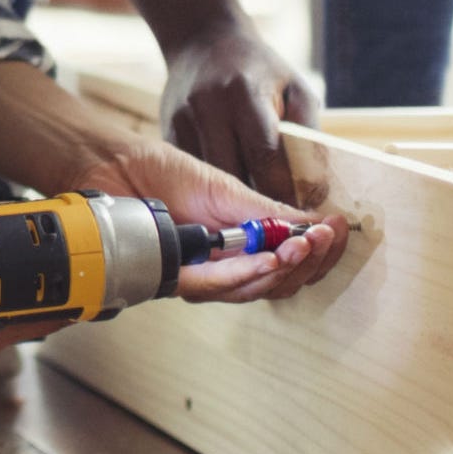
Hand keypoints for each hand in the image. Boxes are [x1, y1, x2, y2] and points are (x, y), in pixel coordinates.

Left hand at [63, 136, 350, 303]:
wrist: (113, 164)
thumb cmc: (164, 172)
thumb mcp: (228, 188)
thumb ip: (268, 212)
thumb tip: (316, 225)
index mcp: (239, 247)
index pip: (288, 265)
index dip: (317, 254)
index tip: (338, 231)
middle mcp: (221, 268)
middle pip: (275, 285)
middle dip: (305, 264)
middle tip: (322, 241)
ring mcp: (197, 276)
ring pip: (250, 289)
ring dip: (281, 270)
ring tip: (300, 248)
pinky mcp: (171, 277)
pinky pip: (214, 285)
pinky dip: (244, 273)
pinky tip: (267, 259)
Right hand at [159, 24, 322, 207]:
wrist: (202, 38)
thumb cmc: (259, 68)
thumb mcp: (294, 87)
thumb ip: (309, 133)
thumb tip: (317, 188)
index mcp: (245, 94)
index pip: (265, 156)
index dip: (282, 193)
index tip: (298, 218)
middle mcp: (209, 107)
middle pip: (231, 176)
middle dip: (255, 208)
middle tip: (276, 231)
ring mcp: (182, 120)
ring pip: (206, 181)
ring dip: (229, 205)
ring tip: (252, 221)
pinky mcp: (167, 132)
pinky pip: (189, 174)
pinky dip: (208, 191)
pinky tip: (225, 202)